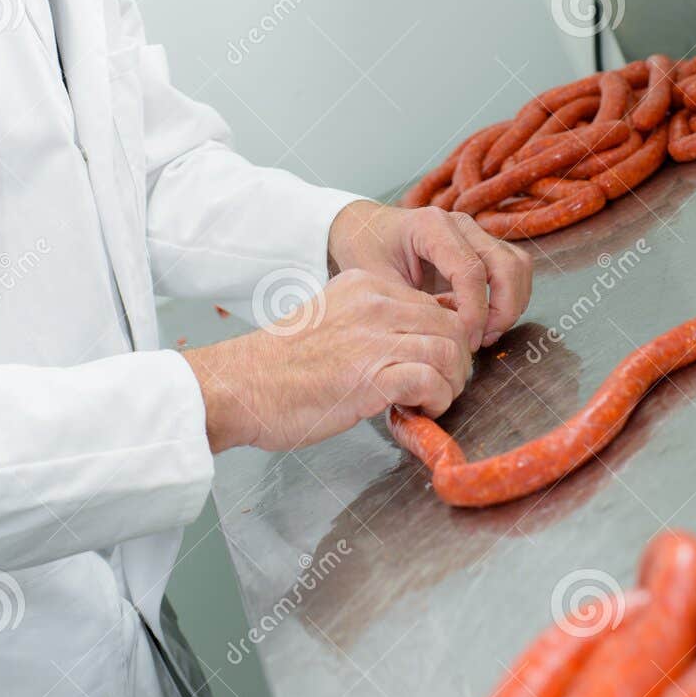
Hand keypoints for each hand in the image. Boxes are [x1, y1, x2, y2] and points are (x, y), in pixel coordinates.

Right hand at [182, 268, 473, 453]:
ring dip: (451, 383)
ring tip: (431, 401)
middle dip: (457, 361)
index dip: (445, 339)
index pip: (435, 303)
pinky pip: (432, 381)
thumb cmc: (280, 366)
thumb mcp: (332, 321)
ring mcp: (374, 336)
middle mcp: (375, 302)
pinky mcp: (372, 375)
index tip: (432, 365)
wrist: (239, 387)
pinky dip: (436, 401)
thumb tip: (415, 345)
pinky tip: (417, 412)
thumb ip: (372, 324)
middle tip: (440, 387)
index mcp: (366, 284)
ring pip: (451, 350)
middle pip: (453, 324)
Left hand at [326, 198, 532, 351]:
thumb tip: (445, 335)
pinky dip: (507, 299)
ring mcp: (475, 233)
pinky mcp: (482, 247)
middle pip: (507, 265)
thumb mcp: (375, 281)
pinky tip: (480, 321)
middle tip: (480, 341)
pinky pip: (511, 270)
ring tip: (483, 334)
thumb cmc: (365, 252)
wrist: (364, 231)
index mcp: (431, 226)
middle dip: (503, 310)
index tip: (465, 341)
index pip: (471, 271)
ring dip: (510, 304)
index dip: (475, 312)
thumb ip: (410, 305)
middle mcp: (460, 224)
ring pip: (517, 266)